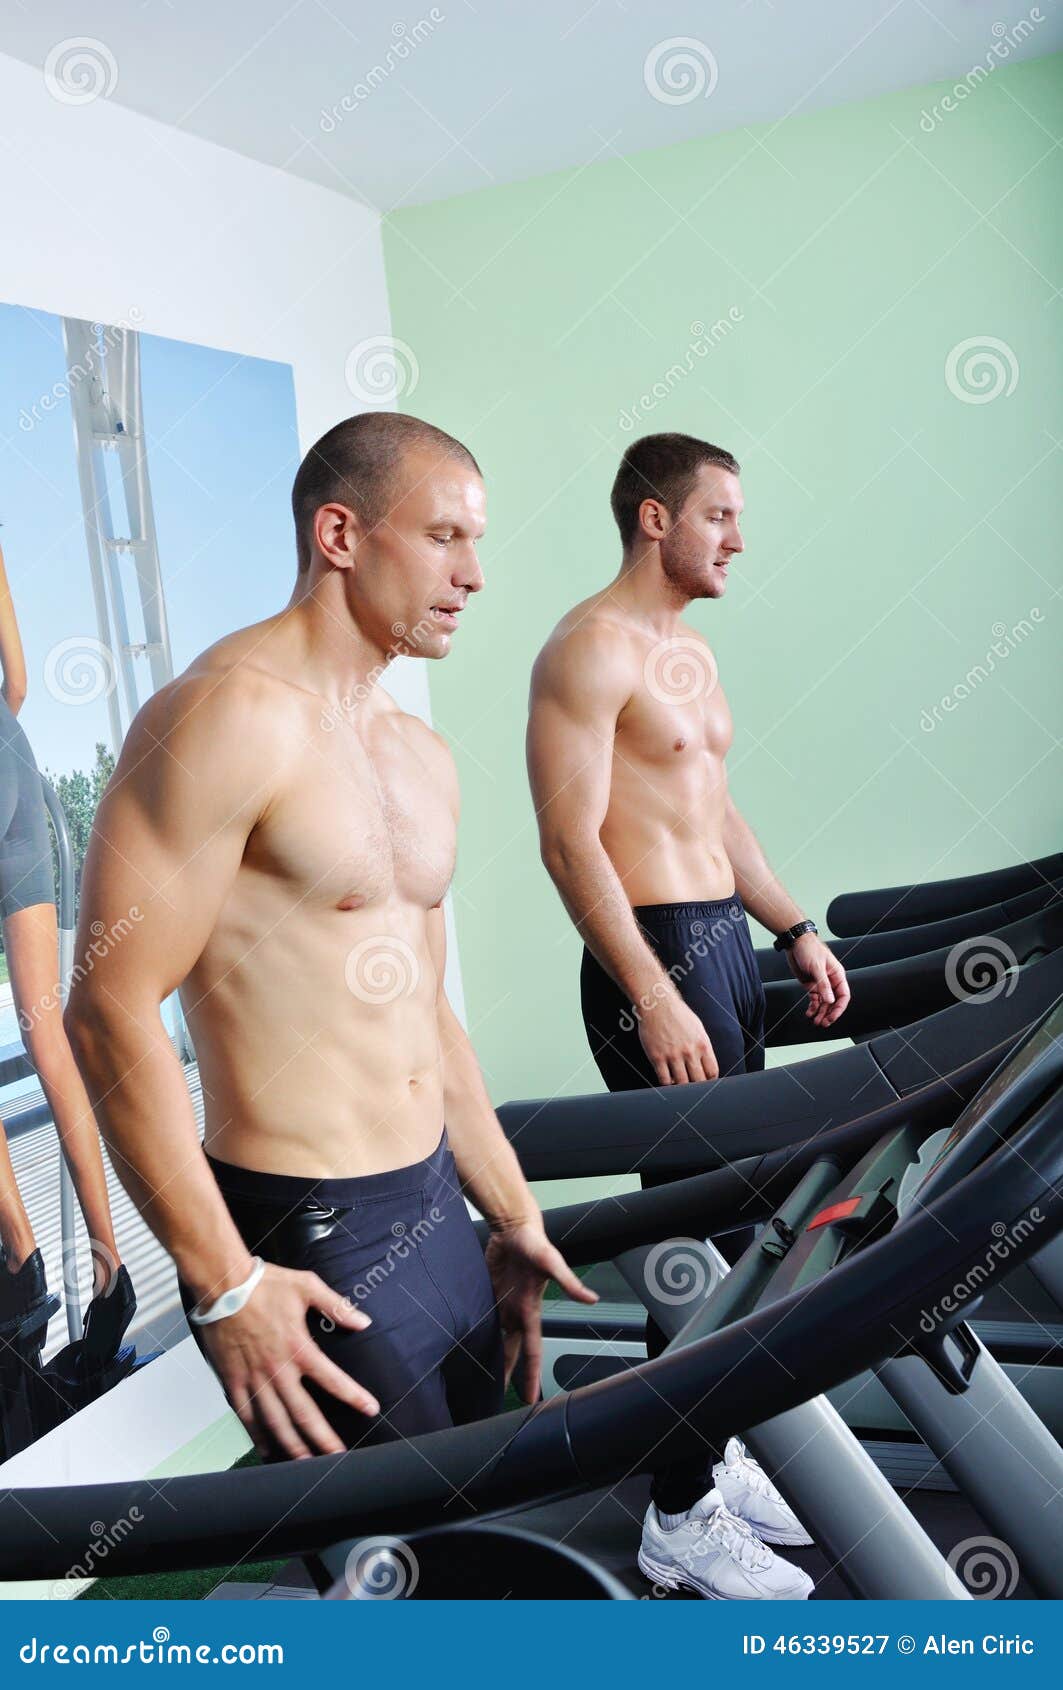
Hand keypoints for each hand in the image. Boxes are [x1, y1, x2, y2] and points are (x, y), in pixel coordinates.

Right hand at [199, 1262, 378, 1460]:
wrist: (222, 1285)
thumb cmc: (264, 1284)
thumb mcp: (307, 1286)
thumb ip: (336, 1306)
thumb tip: (364, 1321)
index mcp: (299, 1347)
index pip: (333, 1379)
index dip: (354, 1397)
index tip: (371, 1410)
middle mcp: (278, 1369)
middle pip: (304, 1413)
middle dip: (322, 1439)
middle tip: (337, 1457)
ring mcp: (254, 1378)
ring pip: (276, 1421)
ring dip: (292, 1445)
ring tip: (306, 1463)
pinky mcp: (233, 1380)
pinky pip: (246, 1415)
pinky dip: (258, 1435)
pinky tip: (268, 1448)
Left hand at [484, 1220, 598, 1402]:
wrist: (513, 1226)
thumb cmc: (535, 1242)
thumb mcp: (552, 1263)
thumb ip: (569, 1282)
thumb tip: (592, 1299)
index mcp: (531, 1311)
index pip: (533, 1351)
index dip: (532, 1374)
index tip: (530, 1397)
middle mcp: (516, 1311)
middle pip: (510, 1351)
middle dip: (506, 1373)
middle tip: (496, 1398)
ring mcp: (501, 1303)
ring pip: (495, 1337)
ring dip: (489, 1355)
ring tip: (479, 1377)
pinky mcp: (487, 1293)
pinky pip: (481, 1318)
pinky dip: (476, 1332)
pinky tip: (466, 1344)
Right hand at [637, 990, 719, 1084]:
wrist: (657, 1004)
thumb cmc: (677, 1014)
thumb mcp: (697, 1028)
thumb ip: (702, 1046)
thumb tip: (705, 1063)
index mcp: (702, 1044)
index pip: (712, 1072)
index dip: (709, 1080)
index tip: (705, 1081)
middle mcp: (689, 1052)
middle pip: (698, 1080)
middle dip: (696, 1086)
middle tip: (692, 1086)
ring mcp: (673, 1055)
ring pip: (681, 1083)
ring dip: (681, 1086)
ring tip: (679, 1083)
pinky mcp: (657, 1057)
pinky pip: (664, 1079)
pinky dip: (666, 1083)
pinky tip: (667, 1079)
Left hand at [787, 934, 850, 1028]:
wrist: (795, 943)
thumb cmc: (809, 949)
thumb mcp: (817, 967)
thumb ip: (823, 985)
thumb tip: (830, 1000)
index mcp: (837, 975)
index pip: (843, 995)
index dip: (839, 1008)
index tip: (832, 1017)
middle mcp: (830, 981)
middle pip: (833, 1002)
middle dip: (829, 1013)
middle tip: (823, 1023)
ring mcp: (820, 984)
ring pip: (824, 1002)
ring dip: (820, 1012)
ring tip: (815, 1021)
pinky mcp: (811, 984)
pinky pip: (814, 999)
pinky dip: (812, 1007)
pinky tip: (809, 1013)